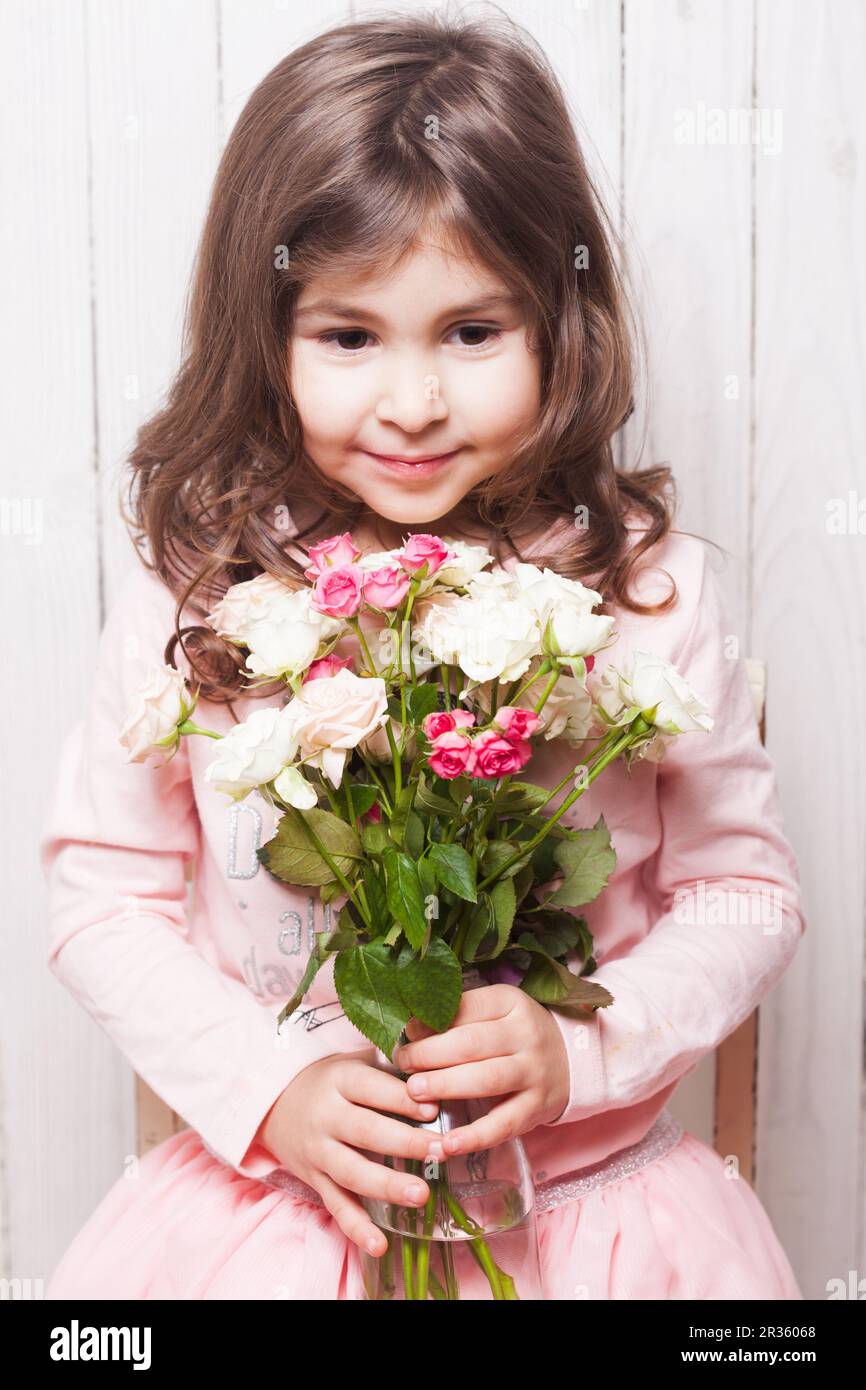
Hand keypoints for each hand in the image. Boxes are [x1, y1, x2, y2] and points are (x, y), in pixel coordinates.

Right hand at [257, 1049, 442, 1258]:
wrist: (273, 1103)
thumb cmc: (330, 1081)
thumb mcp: (353, 1062)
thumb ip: (391, 1066)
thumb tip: (436, 1068)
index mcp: (340, 1080)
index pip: (372, 1088)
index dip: (402, 1099)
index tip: (433, 1109)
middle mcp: (326, 1117)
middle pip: (366, 1131)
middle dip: (405, 1143)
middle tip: (441, 1151)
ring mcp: (319, 1152)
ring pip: (352, 1173)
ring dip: (387, 1186)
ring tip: (421, 1195)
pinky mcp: (315, 1181)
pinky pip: (337, 1206)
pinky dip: (356, 1228)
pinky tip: (380, 1244)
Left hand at [396, 984, 569, 1154]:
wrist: (569, 1059)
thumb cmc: (514, 1033)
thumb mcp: (493, 1012)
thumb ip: (458, 1016)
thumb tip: (410, 1028)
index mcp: (510, 1003)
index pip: (468, 1007)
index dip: (433, 1021)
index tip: (406, 1032)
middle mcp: (525, 1035)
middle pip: (472, 1043)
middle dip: (431, 1054)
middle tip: (403, 1062)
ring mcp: (533, 1072)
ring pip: (487, 1079)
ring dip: (447, 1085)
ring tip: (415, 1091)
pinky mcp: (536, 1108)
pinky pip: (503, 1124)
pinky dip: (475, 1136)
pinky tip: (448, 1143)